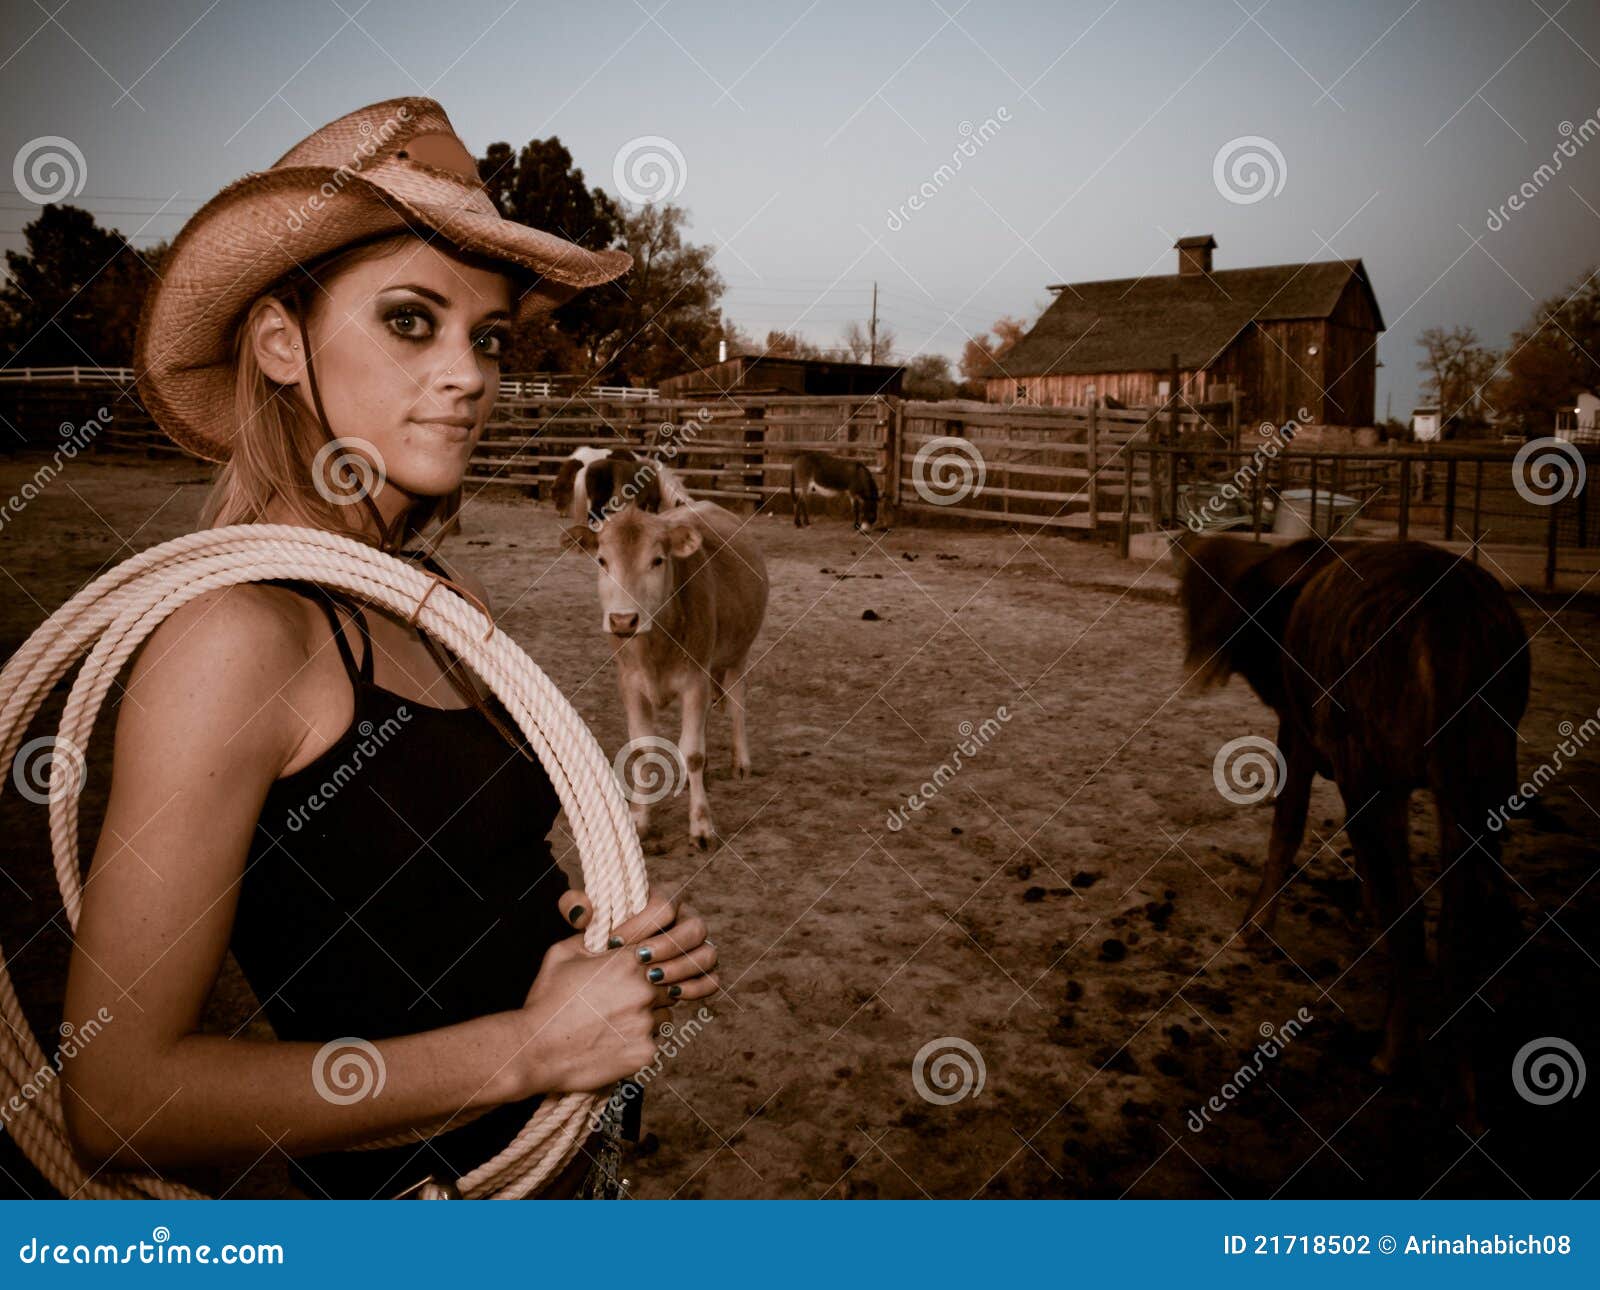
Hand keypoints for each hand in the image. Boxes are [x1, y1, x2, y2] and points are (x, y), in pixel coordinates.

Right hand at [514, 933, 660, 1093]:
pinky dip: (639, 1042)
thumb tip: (609, 931)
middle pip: (666, 984)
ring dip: (647, 1016)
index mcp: (627, 961)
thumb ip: (593, 937)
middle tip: (621, 1000)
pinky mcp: (646, 1052)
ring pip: (663, 1014)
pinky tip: (614, 1043)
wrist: (536, 1051)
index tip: (636, 970)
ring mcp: (646, 1022)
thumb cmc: (546, 1002)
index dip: (648, 961)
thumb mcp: (562, 954)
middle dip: (649, 990)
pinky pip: (654, 1042)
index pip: (659, 952)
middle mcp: (644, 989)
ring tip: (614, 1023)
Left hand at [560, 886, 720, 1005]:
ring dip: (682, 967)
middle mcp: (685, 921)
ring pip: (707, 954)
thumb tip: (583, 913)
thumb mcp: (580, 925)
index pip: (666, 902)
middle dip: (668, 945)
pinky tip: (672, 994)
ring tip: (652, 978)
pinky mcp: (700, 975)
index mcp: (662, 901)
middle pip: (695, 927)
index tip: (613, 943)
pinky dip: (696, 987)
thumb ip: (574, 907)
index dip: (642, 922)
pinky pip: (712, 980)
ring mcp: (696, 949)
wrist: (603, 980)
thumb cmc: (593, 946)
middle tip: (639, 960)